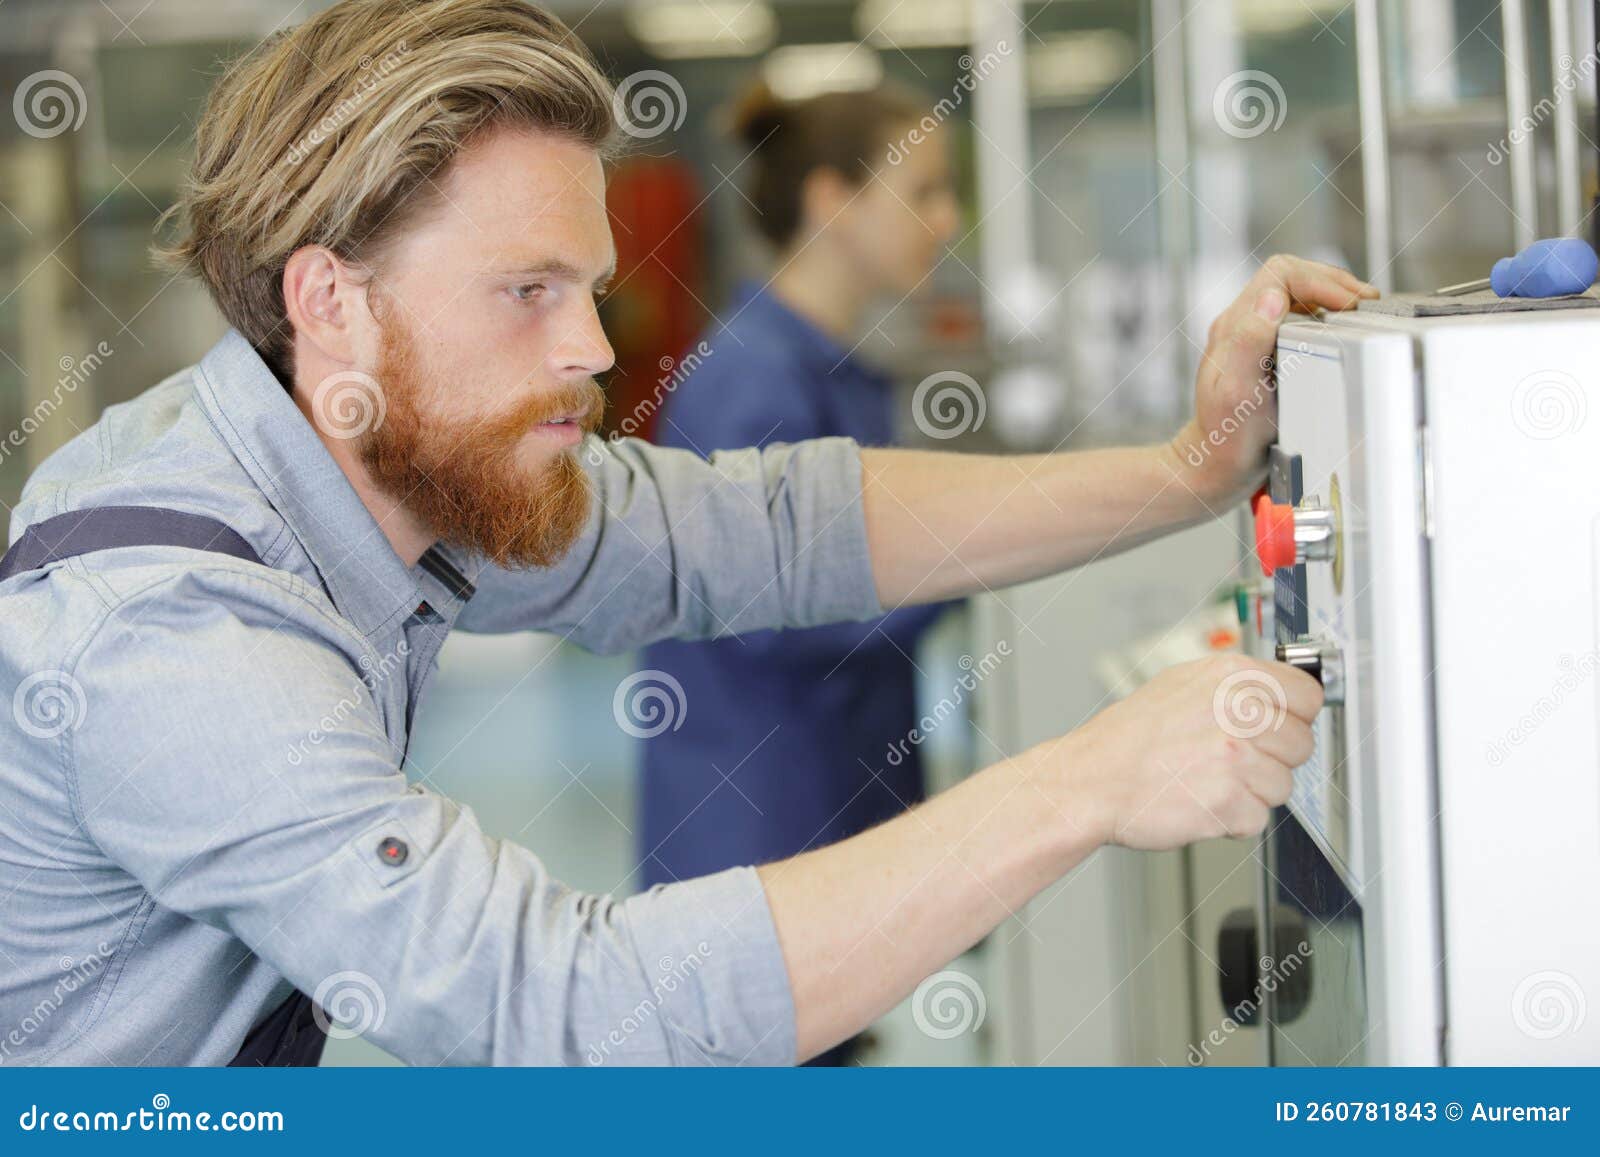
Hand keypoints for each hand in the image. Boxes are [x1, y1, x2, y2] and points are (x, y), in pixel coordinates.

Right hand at [1033, 653, 1322, 850]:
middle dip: (1273, 758)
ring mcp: (1236, 758)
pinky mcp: (1230, 802)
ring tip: (1210, 780)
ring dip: (1253, 792)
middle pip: (1302, 744)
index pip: (1308, 695)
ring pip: (1283, 785)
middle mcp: (1239, 712)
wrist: (1092, 780)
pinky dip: (1233, 819)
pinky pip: (1258, 818)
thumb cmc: (1128, 738)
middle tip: (1232, 760)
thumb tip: (1277, 691)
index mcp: (1232, 675)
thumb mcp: (1179, 684)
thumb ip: (1233, 685)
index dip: (1294, 716)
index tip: (1280, 725)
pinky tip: (1202, 801)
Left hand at [1169, 255, 1376, 506]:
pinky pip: (1302, 320)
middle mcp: (1243, 325)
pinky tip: (1344, 333)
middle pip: (1293, 279)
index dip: (1319, 280)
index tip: (1346, 303)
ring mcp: (1256, 339)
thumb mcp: (1238, 391)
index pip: (1280, 274)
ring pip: (1300, 297)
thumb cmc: (1225, 437)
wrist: (1217, 466)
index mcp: (1234, 325)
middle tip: (1364, 304)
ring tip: (1361, 313)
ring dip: (1333, 298)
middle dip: (1333, 284)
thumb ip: (1250, 341)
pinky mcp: (1269, 355)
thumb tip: (1272, 299)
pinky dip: (1328, 319)